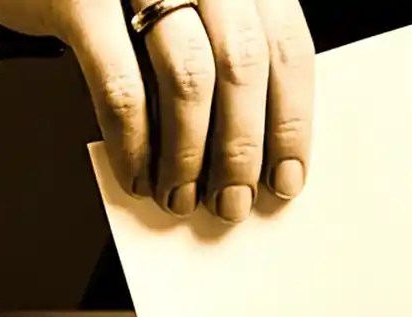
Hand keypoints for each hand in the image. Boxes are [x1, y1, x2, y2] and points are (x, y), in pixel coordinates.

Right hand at [0, 0, 314, 222]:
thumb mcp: (192, 9)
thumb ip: (225, 57)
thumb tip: (253, 155)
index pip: (287, 46)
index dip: (291, 120)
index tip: (285, 178)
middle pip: (243, 64)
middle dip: (241, 148)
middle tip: (233, 201)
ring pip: (187, 77)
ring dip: (188, 154)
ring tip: (180, 197)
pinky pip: (120, 85)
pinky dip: (132, 143)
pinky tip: (136, 177)